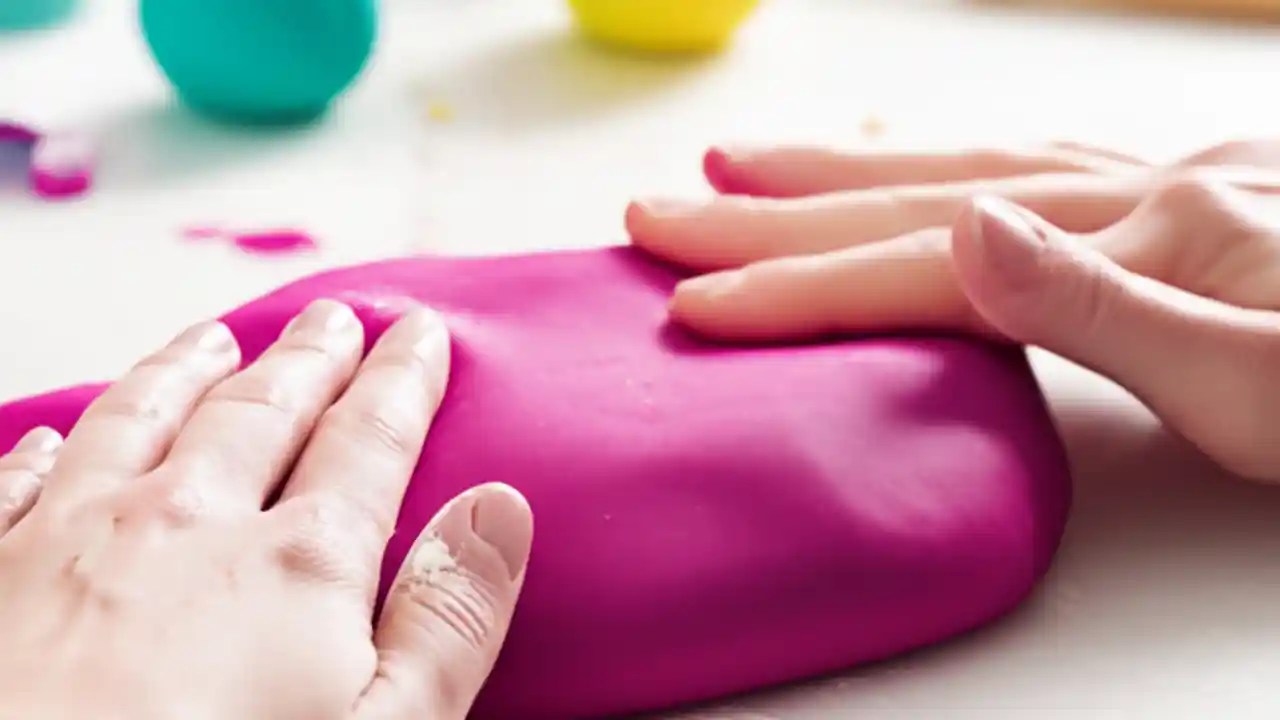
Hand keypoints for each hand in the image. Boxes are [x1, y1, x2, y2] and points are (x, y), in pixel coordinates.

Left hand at [0, 300, 532, 719]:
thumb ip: (447, 622)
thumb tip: (497, 511)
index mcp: (297, 564)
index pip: (368, 441)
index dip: (402, 382)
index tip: (419, 335)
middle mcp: (185, 524)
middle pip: (260, 414)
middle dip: (306, 361)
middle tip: (334, 319)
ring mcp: (72, 544)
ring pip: (139, 422)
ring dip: (184, 374)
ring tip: (214, 340)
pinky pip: (20, 484)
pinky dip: (47, 450)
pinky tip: (57, 437)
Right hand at [627, 141, 1279, 481]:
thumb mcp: (1265, 384)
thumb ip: (1104, 303)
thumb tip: (962, 229)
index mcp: (1145, 239)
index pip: (923, 265)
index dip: (797, 282)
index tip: (692, 295)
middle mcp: (1136, 192)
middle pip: (913, 195)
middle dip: (771, 208)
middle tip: (659, 206)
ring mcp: (1159, 183)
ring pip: (960, 160)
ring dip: (838, 164)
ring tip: (744, 159)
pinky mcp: (1183, 196)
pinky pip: (1029, 159)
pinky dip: (941, 157)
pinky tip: (911, 160)